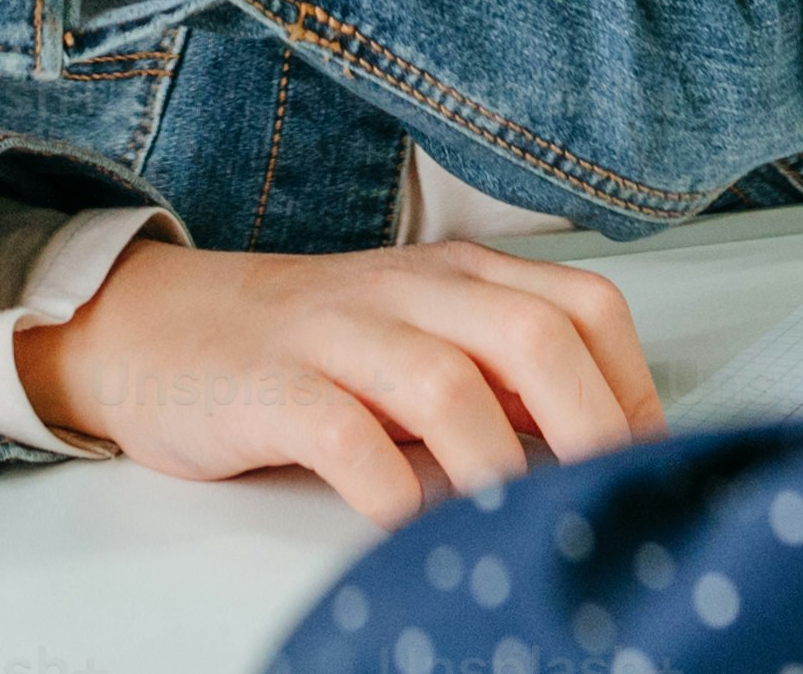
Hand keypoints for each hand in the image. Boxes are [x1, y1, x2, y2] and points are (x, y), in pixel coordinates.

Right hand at [11, 240, 661, 523]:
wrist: (154, 329)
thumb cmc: (302, 349)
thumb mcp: (417, 339)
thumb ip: (504, 378)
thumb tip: (606, 444)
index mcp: (458, 275)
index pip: (584, 306)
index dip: (632, 390)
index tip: (648, 464)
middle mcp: (408, 291)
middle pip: (533, 335)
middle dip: (590, 429)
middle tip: (604, 503)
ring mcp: (337, 335)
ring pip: (446, 383)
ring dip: (496, 467)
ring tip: (514, 525)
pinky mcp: (272, 387)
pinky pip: (345, 436)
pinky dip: (391, 490)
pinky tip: (410, 527)